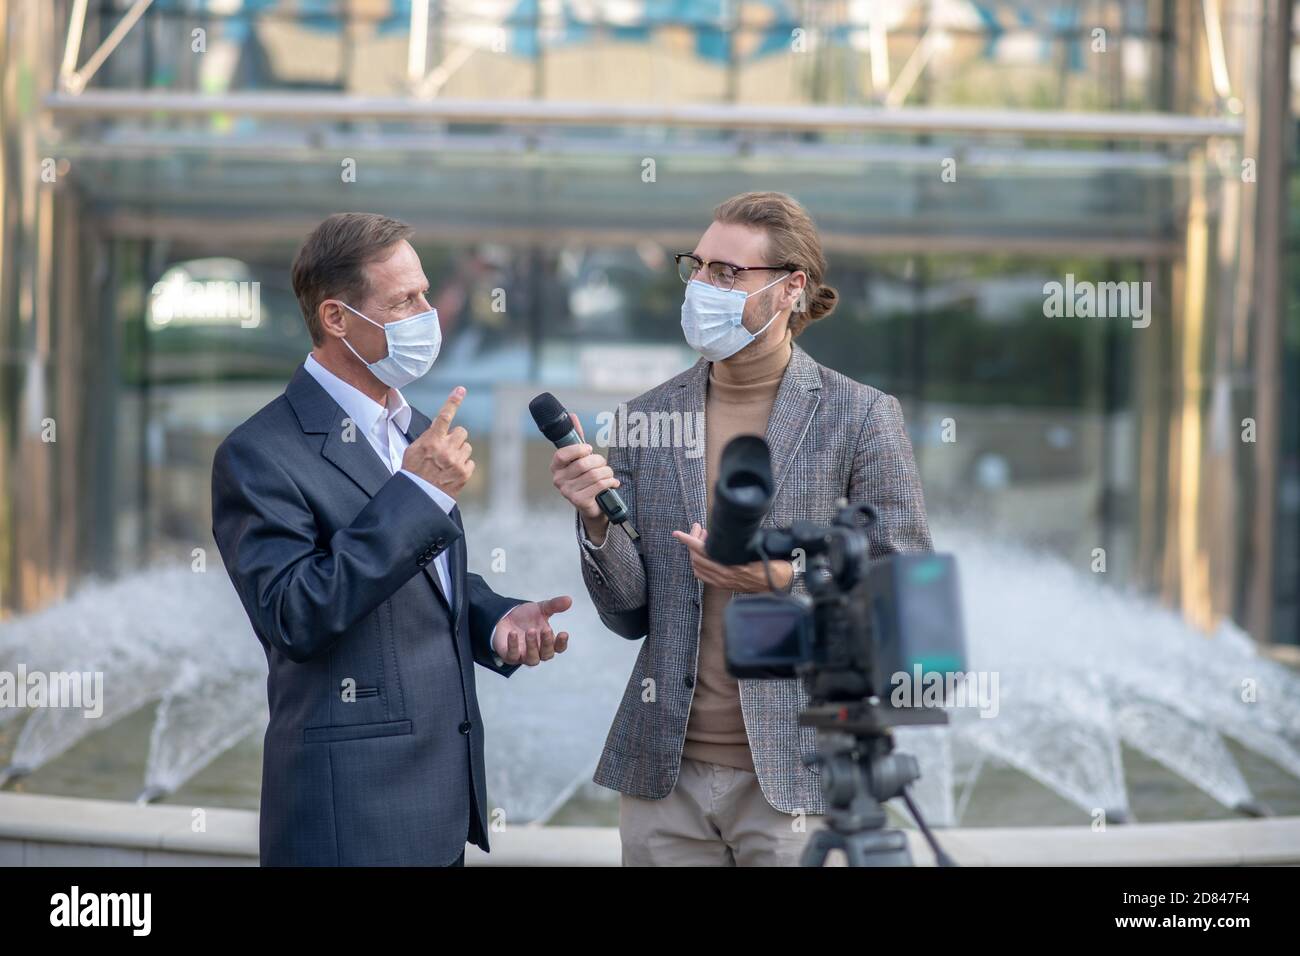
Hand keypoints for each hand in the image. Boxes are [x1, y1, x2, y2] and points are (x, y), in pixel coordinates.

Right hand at [402, 386, 473, 497]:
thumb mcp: (412, 451)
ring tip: (447, 463)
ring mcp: (457, 461)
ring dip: (459, 452)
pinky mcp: (465, 474)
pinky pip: (470, 461)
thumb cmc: (413, 473)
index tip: (461, 389)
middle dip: (455, 438)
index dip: (453, 401)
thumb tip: (438, 429)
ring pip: (467, 446)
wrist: (418, 498)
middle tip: (446, 448)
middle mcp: (446, 449)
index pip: (444, 416)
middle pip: (462, 432)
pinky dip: (463, 466)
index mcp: (432, 441)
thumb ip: (427, 438)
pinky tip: (452, 473)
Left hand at [492, 595, 572, 665]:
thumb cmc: (526, 617)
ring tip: (530, 631)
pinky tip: (513, 633)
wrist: (504, 616)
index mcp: (547, 641)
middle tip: (545, 629)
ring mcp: (524, 655)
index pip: (559, 648)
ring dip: (532, 646)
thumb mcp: (541, 608)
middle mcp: (537, 651)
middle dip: (547, 643)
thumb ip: (554, 605)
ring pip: (532, 659)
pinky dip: (513, 645)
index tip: (563, 633)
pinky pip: (513, 656)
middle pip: (546, 654)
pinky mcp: (509, 656)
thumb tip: (569, 600)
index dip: (562, 643)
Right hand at [549, 413, 618, 533]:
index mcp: (556, 467)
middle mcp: (558, 480)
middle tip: (603, 464)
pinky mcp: (579, 502)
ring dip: (607, 472)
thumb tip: (572, 415)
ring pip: (594, 474)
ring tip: (609, 474)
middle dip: (599, 461)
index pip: (562, 454)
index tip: (589, 449)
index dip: (578, 450)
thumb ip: (576, 437)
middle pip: (583, 463)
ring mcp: (568, 492)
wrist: (592, 505)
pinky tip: (612, 483)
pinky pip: (599, 485)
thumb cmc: (585, 477)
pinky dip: (610, 482)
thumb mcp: (580, 457)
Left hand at [672, 523, 791, 592]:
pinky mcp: (724, 585)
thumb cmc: (772, 562)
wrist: (779, 582)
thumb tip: (730, 529)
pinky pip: (703, 576)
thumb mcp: (759, 547)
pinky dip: (699, 564)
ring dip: (695, 552)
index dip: (688, 540)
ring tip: (703, 539)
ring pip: (697, 567)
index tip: (678, 533)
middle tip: (698, 528)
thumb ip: (742, 541)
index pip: (702, 551)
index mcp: (731, 566)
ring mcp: (722, 582)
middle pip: (696, 557)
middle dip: (693, 541)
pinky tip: (704, 555)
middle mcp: (724, 575)